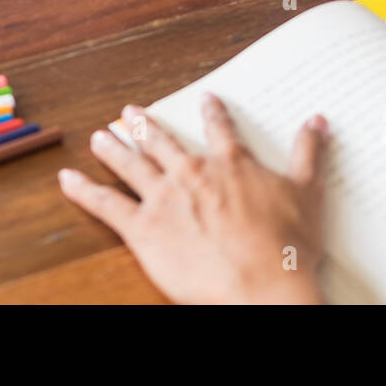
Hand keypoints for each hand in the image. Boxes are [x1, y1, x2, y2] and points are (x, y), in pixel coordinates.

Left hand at [59, 95, 328, 303]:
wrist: (263, 286)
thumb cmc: (288, 246)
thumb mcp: (308, 193)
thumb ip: (309, 153)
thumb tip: (318, 122)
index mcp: (231, 163)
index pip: (219, 128)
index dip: (212, 113)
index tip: (206, 100)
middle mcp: (192, 173)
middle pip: (162, 142)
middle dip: (144, 126)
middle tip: (129, 112)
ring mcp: (165, 199)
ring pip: (130, 165)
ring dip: (112, 148)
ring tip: (99, 135)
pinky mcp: (144, 229)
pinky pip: (106, 204)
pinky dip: (83, 190)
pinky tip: (66, 178)